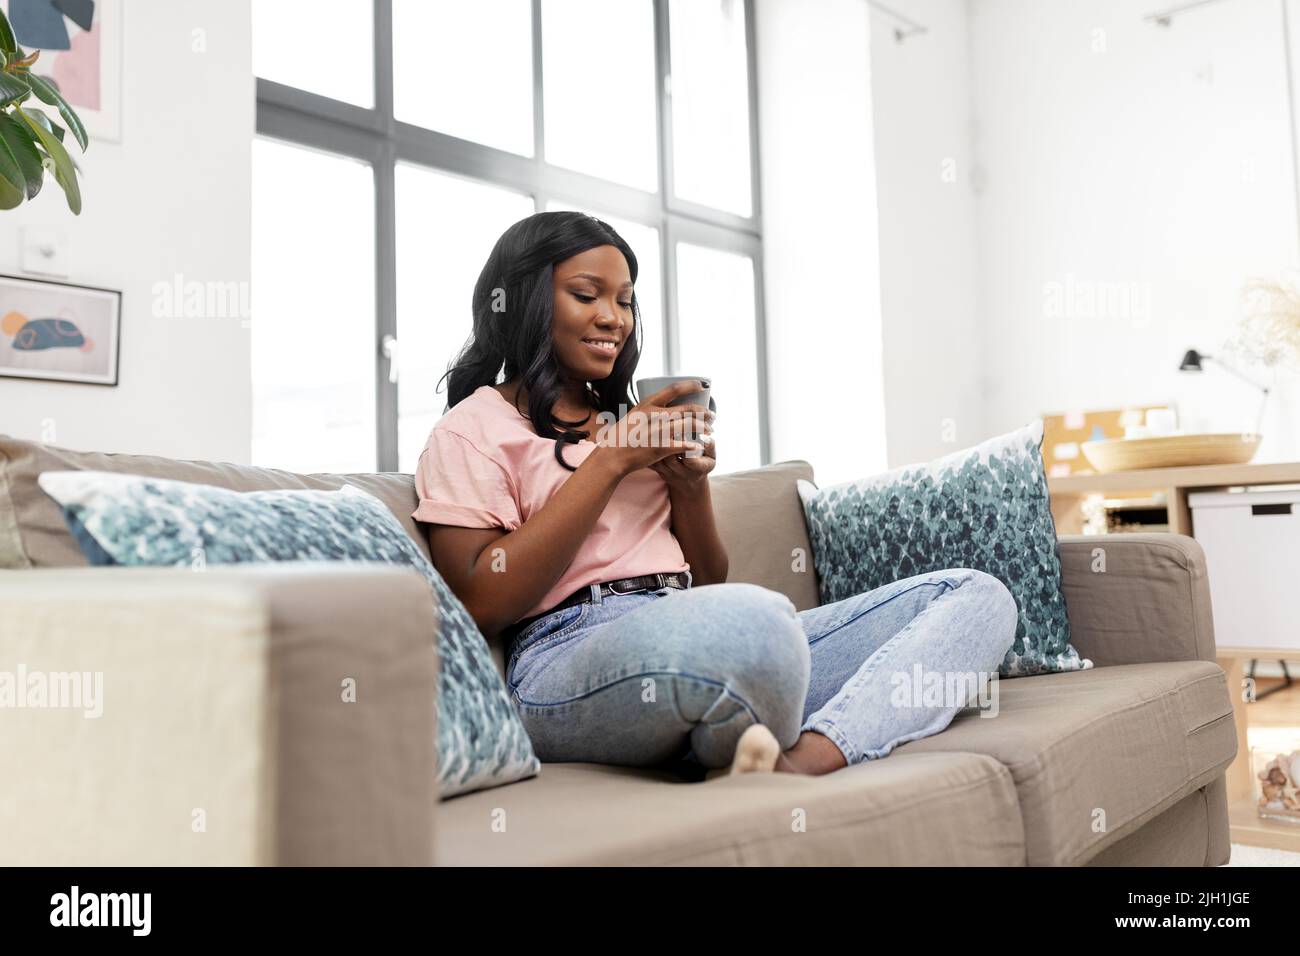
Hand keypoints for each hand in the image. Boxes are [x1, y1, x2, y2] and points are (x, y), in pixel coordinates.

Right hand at [591, 379, 713, 477]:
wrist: (612, 455)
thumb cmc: (621, 437)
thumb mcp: (633, 416)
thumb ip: (648, 411)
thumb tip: (662, 407)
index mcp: (647, 404)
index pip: (674, 389)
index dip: (691, 385)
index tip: (703, 384)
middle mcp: (654, 415)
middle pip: (686, 409)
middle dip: (703, 411)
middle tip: (712, 415)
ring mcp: (658, 430)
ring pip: (689, 425)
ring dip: (703, 428)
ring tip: (710, 431)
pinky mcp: (660, 446)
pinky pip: (683, 444)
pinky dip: (694, 444)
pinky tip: (700, 446)